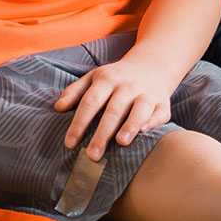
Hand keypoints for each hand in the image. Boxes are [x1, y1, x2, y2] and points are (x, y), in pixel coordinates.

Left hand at [53, 53, 178, 160]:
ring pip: (139, 109)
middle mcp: (127, 85)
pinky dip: (153, 122)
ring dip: (130, 125)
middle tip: (92, 156)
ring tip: (121, 143)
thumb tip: (58, 108)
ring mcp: (147, 93)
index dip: (79, 123)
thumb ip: (74, 92)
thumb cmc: (116, 78)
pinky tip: (144, 133)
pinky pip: (160, 113)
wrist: (152, 64)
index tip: (70, 144)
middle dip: (102, 133)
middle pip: (113, 110)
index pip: (90, 102)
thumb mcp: (94, 77)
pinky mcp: (163, 102)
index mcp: (107, 79)